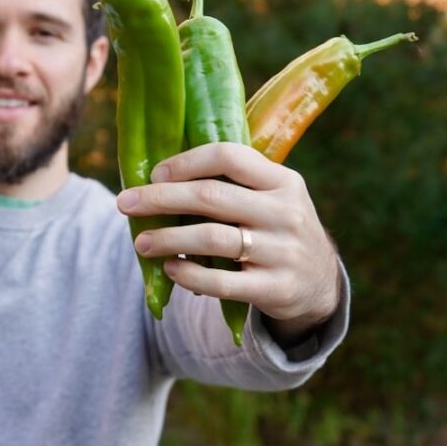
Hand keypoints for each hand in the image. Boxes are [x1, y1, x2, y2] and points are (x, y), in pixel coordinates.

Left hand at [116, 143, 339, 340]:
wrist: (321, 282)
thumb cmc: (276, 228)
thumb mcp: (271, 197)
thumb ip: (231, 183)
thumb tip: (158, 176)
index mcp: (282, 181)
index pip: (228, 156)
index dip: (185, 163)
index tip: (154, 173)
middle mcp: (285, 212)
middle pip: (210, 197)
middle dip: (160, 198)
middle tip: (125, 203)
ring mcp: (283, 252)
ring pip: (211, 239)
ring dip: (167, 238)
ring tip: (141, 243)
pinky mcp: (275, 289)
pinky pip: (222, 283)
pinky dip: (189, 274)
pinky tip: (170, 269)